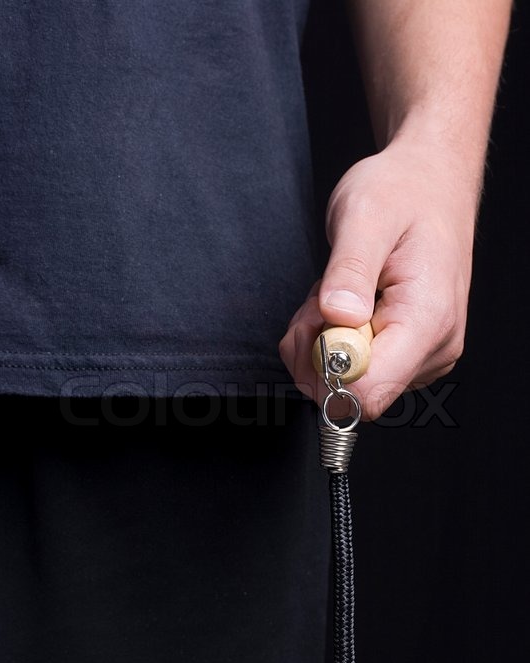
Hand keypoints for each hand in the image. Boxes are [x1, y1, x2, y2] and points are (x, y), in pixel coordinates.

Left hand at [279, 138, 477, 419]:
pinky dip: (332, 338)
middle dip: (317, 349)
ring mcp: (422, 355)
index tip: (317, 320)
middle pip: (351, 392)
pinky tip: (346, 302)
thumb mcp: (365, 215)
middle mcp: (433, 349)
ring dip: (321, 340)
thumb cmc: (403, 193)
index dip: (325, 369)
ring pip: (346, 381)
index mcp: (427, 320)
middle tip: (321, 295)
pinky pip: (352, 368)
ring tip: (337, 290)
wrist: (429, 183)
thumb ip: (349, 269)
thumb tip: (337, 318)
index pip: (368, 391)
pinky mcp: (408, 354)